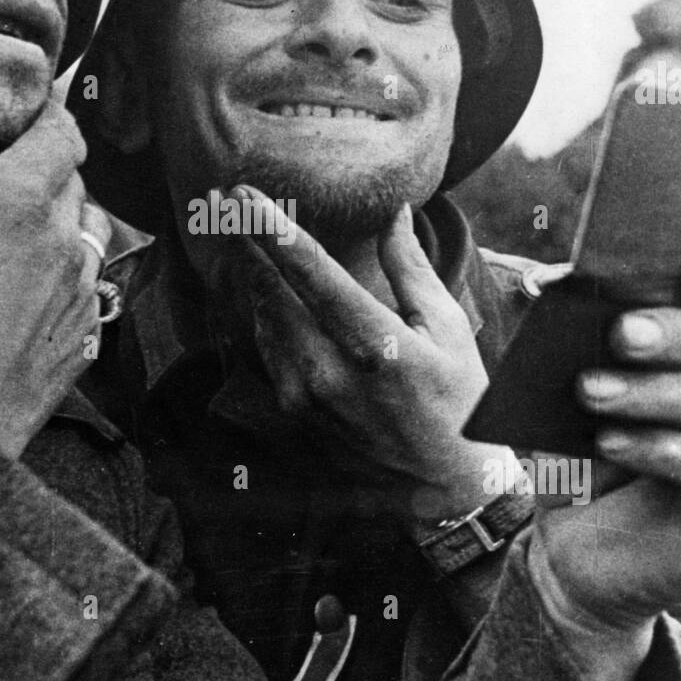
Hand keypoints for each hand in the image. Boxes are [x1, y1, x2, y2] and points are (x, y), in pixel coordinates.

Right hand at [0, 101, 109, 459]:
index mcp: (19, 199)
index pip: (61, 134)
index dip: (52, 119)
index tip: (35, 117)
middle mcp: (63, 239)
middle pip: (74, 184)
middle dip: (48, 175)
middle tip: (8, 182)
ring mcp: (81, 292)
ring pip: (90, 238)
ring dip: (65, 229)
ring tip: (25, 239)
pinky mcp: (84, 340)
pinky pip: (90, 297)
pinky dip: (69, 287)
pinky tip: (36, 299)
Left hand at [215, 186, 513, 527]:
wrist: (446, 486)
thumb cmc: (458, 399)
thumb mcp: (446, 328)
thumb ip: (410, 268)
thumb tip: (395, 212)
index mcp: (376, 346)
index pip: (312, 275)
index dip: (273, 230)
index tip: (244, 194)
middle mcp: (331, 373)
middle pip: (271, 292)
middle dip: (244, 241)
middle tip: (222, 200)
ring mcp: (307, 399)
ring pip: (262, 320)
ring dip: (248, 274)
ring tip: (236, 233)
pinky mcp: (295, 416)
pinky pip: (267, 351)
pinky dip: (260, 313)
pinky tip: (260, 287)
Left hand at [528, 271, 680, 680]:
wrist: (577, 552)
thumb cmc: (584, 456)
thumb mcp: (583, 390)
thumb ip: (588, 341)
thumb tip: (560, 282)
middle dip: (673, 335)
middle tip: (620, 333)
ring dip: (654, 394)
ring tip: (590, 390)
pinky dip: (663, 450)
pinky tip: (612, 441)